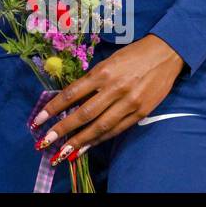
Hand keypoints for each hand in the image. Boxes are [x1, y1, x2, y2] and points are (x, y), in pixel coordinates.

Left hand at [30, 34, 184, 164]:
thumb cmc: (133, 55)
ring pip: (100, 126)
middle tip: (45, 142)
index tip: (39, 119)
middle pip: (84, 114)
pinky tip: (87, 146)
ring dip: (80, 141)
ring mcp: (129, 102)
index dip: (54, 108)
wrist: (166, 54)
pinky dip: (100, 139)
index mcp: (102, 73)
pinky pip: (117, 129)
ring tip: (64, 152)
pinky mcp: (141, 112)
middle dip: (63, 130)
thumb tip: (72, 101)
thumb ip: (92, 81)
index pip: (72, 94)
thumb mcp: (108, 62)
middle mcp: (114, 89)